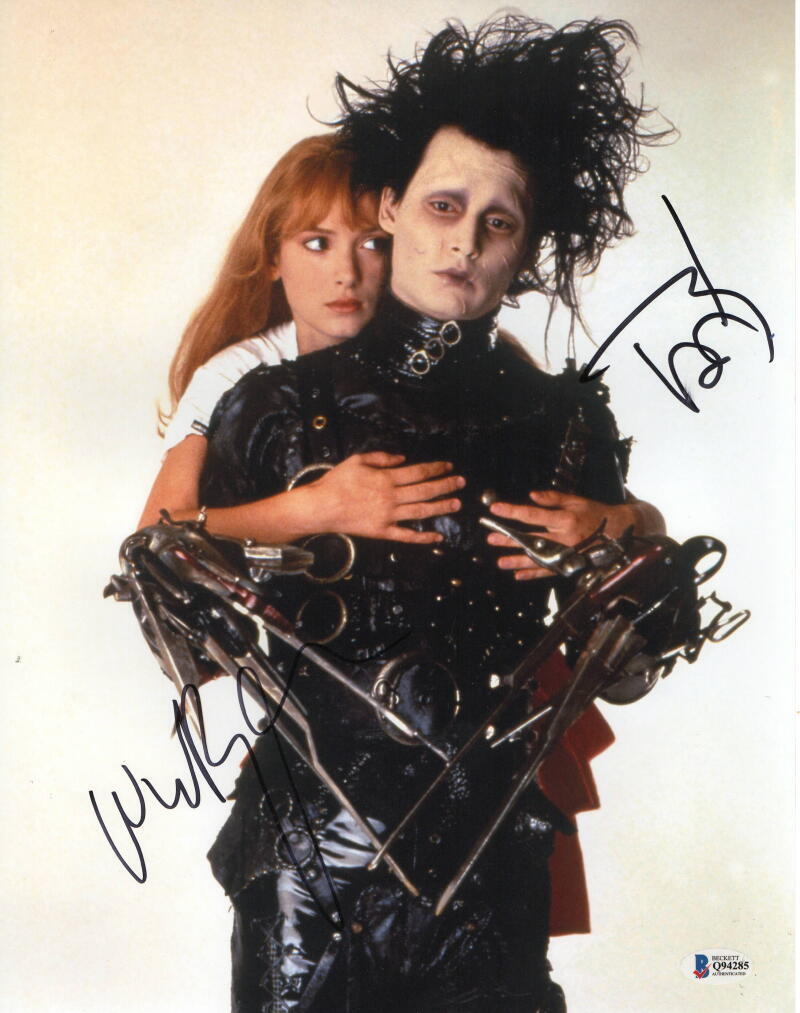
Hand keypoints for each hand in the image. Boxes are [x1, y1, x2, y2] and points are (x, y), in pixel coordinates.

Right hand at [311, 452, 463, 543]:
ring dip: (441, 507)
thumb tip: (403, 459)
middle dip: (445, 485)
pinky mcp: (382, 531)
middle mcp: (390, 497)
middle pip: (424, 490)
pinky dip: (423, 537)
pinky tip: (437, 537)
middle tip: (460, 482)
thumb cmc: (336, 482)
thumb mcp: (357, 460)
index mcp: (386, 478)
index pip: (418, 472)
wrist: (320, 506)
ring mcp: (388, 516)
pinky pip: (406, 536)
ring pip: (420, 511)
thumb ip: (382, 457)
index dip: (436, 469)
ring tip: (456, 504)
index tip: (448, 466)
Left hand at [486, 489, 638, 579]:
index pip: (533, 515)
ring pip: (538, 558)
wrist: (619, 531)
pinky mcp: (570, 564)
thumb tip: (531, 495)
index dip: (513, 512)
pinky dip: (533, 574)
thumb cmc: (595, 513)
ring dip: (517, 561)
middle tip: (491, 538)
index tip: (495, 509)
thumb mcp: (577, 500)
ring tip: (500, 562)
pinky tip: (518, 575)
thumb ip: (553, 498)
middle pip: (532, 539)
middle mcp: (565, 538)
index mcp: (565, 519)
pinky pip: (549, 571)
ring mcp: (567, 554)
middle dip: (510, 539)